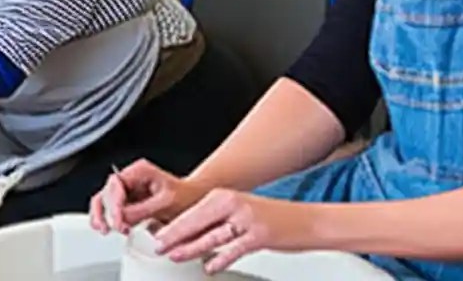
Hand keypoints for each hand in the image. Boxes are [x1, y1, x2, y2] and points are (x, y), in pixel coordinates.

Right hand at [89, 159, 204, 234]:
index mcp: (139, 171)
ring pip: (104, 199)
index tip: (118, 222)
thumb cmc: (185, 196)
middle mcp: (131, 178)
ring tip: (104, 230)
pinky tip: (107, 228)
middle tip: (112, 228)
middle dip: (106, 211)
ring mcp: (128, 190)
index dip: (114, 205)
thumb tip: (122, 218)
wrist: (194, 200)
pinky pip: (110, 209)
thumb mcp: (166, 203)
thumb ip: (143, 210)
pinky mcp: (128, 202)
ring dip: (101, 215)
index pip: (116, 185)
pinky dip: (106, 218)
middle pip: (106, 191)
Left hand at [152, 188, 298, 273]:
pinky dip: (220, 258)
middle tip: (159, 246)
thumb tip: (189, 233)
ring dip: (191, 247)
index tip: (157, 234)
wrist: (306, 221)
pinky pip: (234, 249)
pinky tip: (210, 266)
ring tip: (175, 255)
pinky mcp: (258, 235)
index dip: (172, 225)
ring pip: (211, 236)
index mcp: (225, 197)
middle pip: (197, 222)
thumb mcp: (239, 213)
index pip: (191, 212)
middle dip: (175, 235)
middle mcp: (233, 204)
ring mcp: (246, 220)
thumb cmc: (270, 219)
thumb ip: (216, 221)